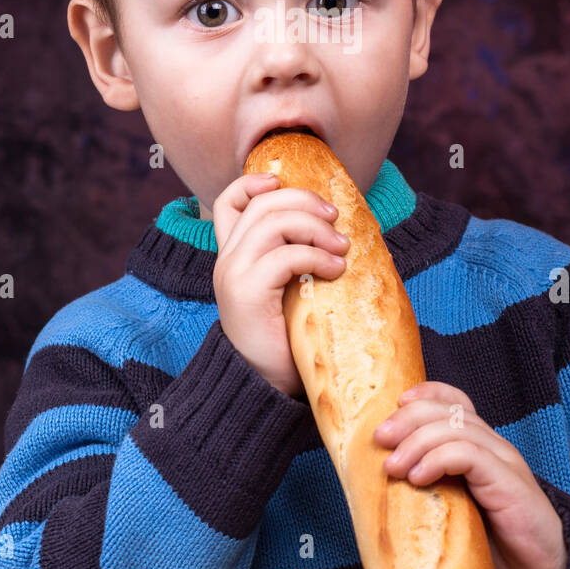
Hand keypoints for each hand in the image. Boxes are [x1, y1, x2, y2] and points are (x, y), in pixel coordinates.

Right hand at [212, 172, 349, 397]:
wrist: (266, 385)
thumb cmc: (286, 336)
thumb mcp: (288, 287)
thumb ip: (294, 256)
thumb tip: (336, 225)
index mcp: (234, 255)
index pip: (228, 202)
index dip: (253, 183)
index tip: (284, 183)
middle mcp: (227, 259)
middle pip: (262, 204)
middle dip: (304, 201)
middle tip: (335, 218)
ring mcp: (233, 274)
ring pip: (273, 222)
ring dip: (315, 227)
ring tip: (342, 247)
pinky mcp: (246, 292)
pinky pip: (285, 256)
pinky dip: (316, 256)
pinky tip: (335, 270)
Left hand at [373, 381, 566, 568]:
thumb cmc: (501, 548)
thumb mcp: (458, 513)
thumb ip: (432, 493)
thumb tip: (382, 490)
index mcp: (482, 450)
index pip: (455, 402)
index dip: (425, 396)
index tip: (394, 407)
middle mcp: (494, 448)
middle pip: (448, 410)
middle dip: (408, 418)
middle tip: (380, 440)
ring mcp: (503, 461)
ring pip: (455, 427)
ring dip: (416, 441)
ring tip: (393, 467)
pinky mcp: (508, 482)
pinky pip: (469, 454)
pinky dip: (438, 459)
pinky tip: (418, 477)